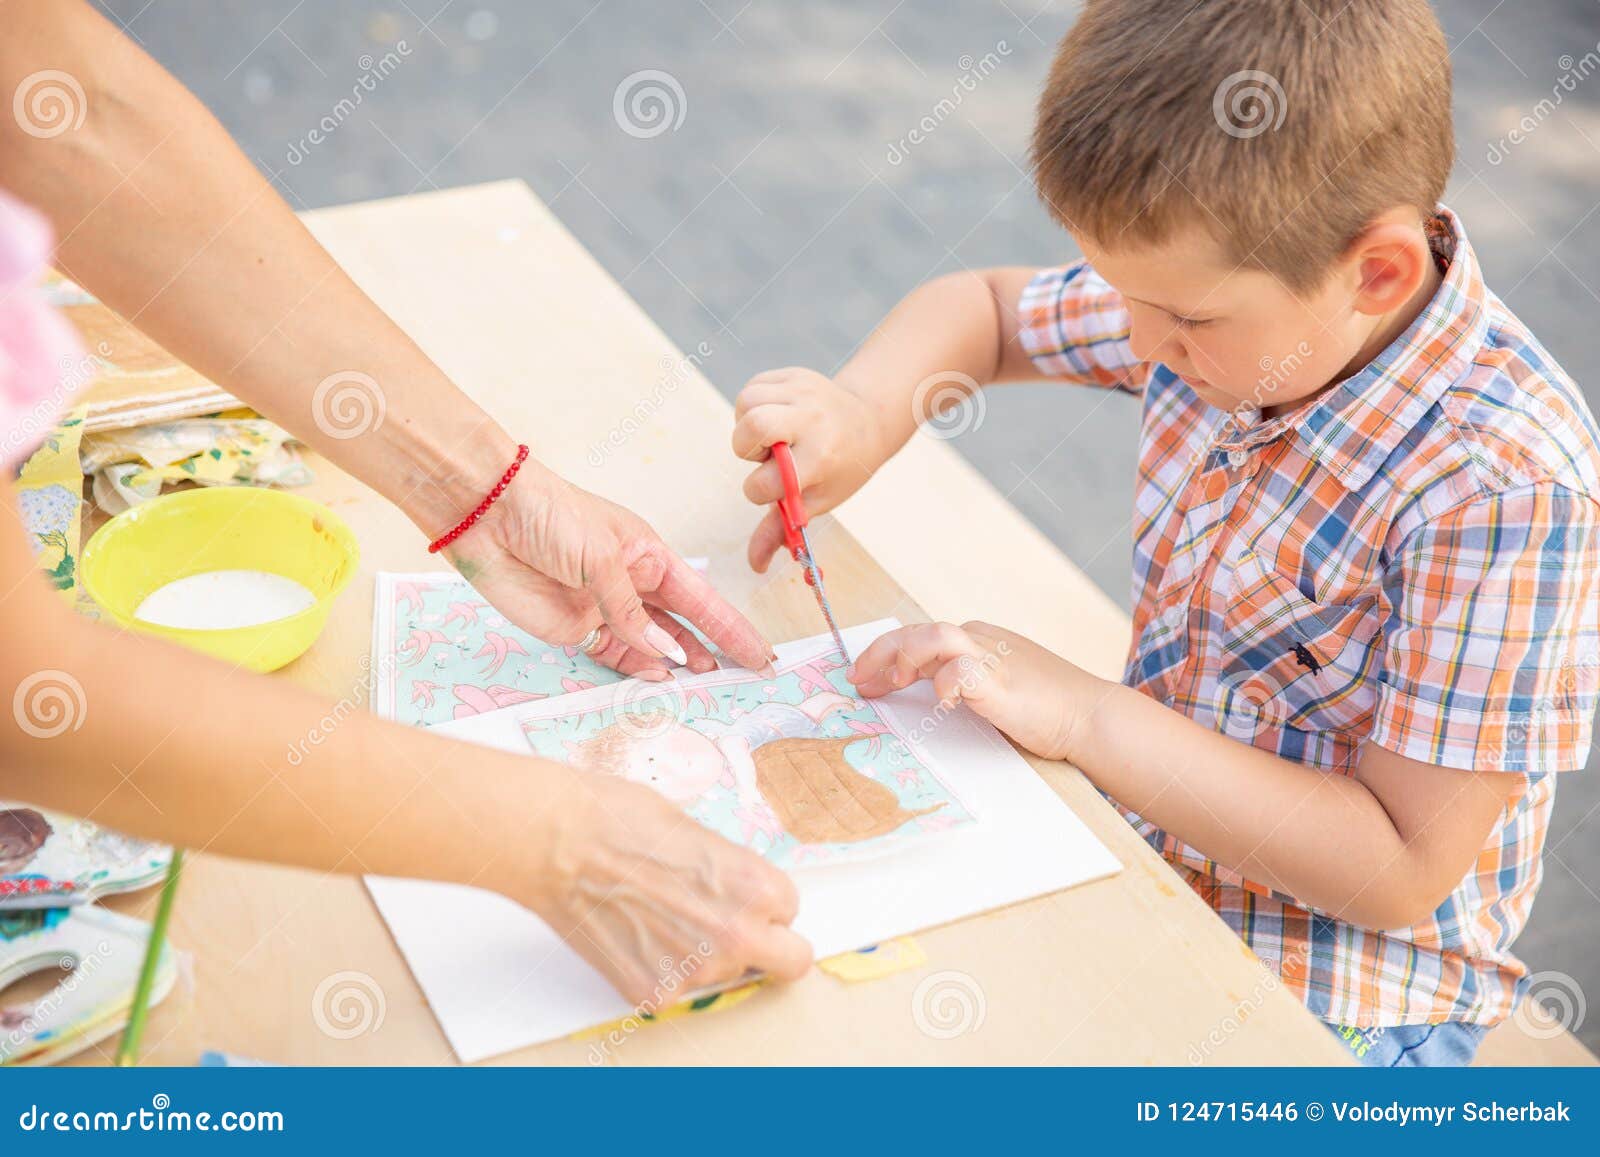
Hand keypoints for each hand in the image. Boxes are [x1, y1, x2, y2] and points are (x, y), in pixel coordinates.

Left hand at [442, 460, 774, 679]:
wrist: (487, 516)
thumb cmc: (551, 515)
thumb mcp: (602, 556)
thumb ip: (631, 609)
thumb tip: (665, 653)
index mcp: (649, 555)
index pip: (701, 598)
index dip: (731, 626)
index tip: (760, 652)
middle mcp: (632, 584)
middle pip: (683, 625)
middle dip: (714, 650)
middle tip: (744, 677)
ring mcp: (604, 609)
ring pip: (652, 645)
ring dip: (678, 664)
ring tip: (708, 685)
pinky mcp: (573, 629)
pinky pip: (615, 655)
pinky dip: (638, 668)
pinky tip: (660, 678)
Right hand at [521, 769, 812, 1006]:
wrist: (556, 840)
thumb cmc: (620, 819)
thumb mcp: (699, 833)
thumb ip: (733, 873)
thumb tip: (738, 893)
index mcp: (756, 887)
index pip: (789, 910)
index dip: (762, 902)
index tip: (738, 897)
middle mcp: (736, 936)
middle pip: (791, 961)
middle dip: (771, 946)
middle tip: (737, 930)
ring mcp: (695, 971)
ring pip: (728, 974)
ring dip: (709, 955)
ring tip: (660, 916)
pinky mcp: (653, 992)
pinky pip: (678, 989)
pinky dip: (662, 969)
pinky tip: (635, 934)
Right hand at [731, 367, 892, 572]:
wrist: (870, 420)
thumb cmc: (842, 467)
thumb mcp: (818, 500)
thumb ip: (781, 529)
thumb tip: (755, 565)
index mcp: (821, 458)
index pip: (766, 480)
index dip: (759, 490)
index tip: (772, 487)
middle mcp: (813, 420)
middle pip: (754, 427)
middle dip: (746, 449)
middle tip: (766, 456)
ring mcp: (803, 391)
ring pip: (746, 404)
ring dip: (747, 426)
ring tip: (771, 437)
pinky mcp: (793, 374)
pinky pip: (752, 387)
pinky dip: (754, 406)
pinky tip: (774, 418)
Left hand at [847, 621, 1111, 762]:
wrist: (1090, 715)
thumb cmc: (1045, 707)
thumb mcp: (992, 686)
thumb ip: (961, 680)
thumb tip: (923, 689)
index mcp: (976, 639)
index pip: (919, 636)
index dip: (885, 655)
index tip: (864, 679)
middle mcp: (980, 640)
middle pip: (916, 631)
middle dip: (879, 654)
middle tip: (858, 681)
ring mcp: (991, 656)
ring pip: (934, 636)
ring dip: (905, 658)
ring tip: (892, 684)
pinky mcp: (1001, 680)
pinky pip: (962, 670)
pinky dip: (945, 683)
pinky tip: (942, 703)